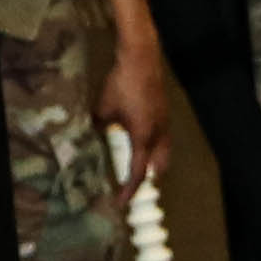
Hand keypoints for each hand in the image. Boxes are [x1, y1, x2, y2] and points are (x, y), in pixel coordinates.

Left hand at [97, 0, 172, 198]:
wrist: (141, 58)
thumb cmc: (122, 83)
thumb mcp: (103, 108)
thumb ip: (100, 126)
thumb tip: (96, 134)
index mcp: (143, 138)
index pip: (138, 173)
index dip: (129, 190)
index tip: (121, 202)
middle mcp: (159, 134)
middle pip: (159, 167)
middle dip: (148, 177)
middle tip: (133, 181)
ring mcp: (165, 123)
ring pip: (164, 152)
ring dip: (153, 161)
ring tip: (138, 162)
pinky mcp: (165, 112)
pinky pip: (163, 137)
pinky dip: (154, 145)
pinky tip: (141, 136)